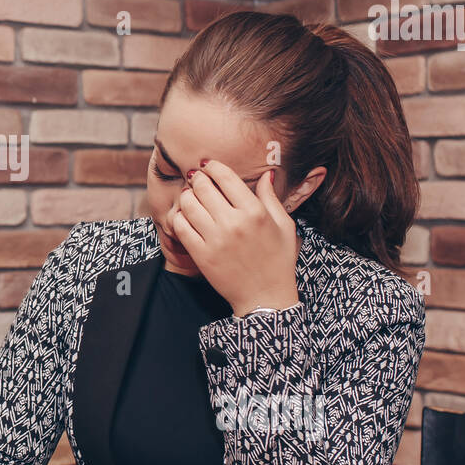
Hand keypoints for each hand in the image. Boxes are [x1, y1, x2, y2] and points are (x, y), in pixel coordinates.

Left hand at [170, 160, 299, 316]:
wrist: (265, 298)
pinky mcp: (202, 255)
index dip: (212, 166)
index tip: (208, 166)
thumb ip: (271, 198)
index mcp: (255, 212)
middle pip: (202, 187)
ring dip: (187, 196)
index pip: (225, 177)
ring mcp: (215, 239)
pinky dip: (180, 217)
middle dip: (197, 179)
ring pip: (188, 203)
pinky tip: (187, 217)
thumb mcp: (284, 226)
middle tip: (197, 180)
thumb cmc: (278, 261)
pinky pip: (181, 226)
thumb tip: (267, 174)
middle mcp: (234, 223)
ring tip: (192, 198)